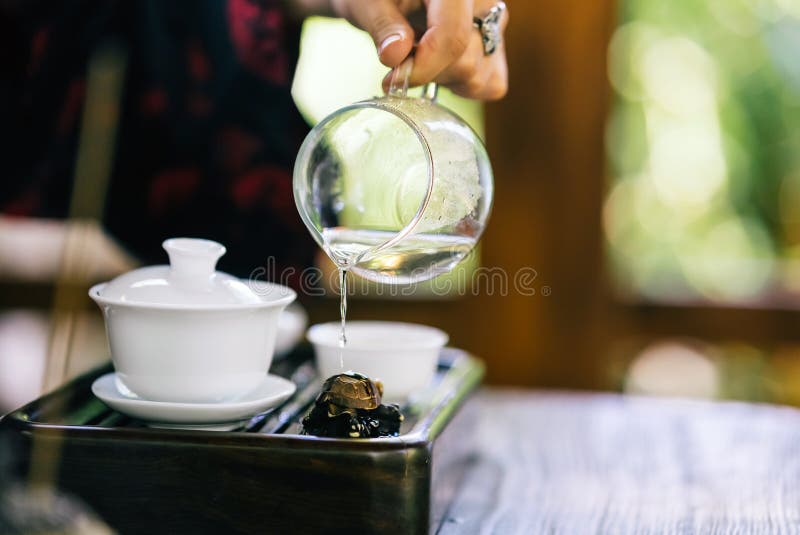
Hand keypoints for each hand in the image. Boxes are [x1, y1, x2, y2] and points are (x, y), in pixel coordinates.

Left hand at [330, 0, 508, 99]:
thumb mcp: (367, 1)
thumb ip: (382, 24)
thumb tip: (396, 55)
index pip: (453, 36)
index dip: (423, 67)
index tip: (392, 80)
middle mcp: (486, 1)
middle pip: (466, 62)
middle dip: (427, 73)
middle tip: (401, 59)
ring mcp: (496, 22)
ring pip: (479, 77)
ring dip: (443, 80)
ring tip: (421, 56)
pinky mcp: (497, 44)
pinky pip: (491, 83)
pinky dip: (462, 86)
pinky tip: (440, 66)